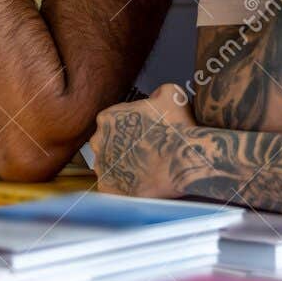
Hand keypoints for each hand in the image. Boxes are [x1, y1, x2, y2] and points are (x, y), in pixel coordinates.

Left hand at [90, 83, 196, 198]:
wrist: (183, 160)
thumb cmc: (177, 128)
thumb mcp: (171, 94)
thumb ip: (157, 92)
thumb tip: (155, 96)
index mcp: (107, 117)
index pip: (113, 122)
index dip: (131, 128)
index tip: (144, 134)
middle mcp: (98, 141)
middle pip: (107, 144)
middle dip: (123, 148)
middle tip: (145, 152)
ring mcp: (102, 166)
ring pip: (109, 166)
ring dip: (123, 168)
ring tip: (145, 170)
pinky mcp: (109, 188)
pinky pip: (113, 187)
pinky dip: (125, 187)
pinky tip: (141, 183)